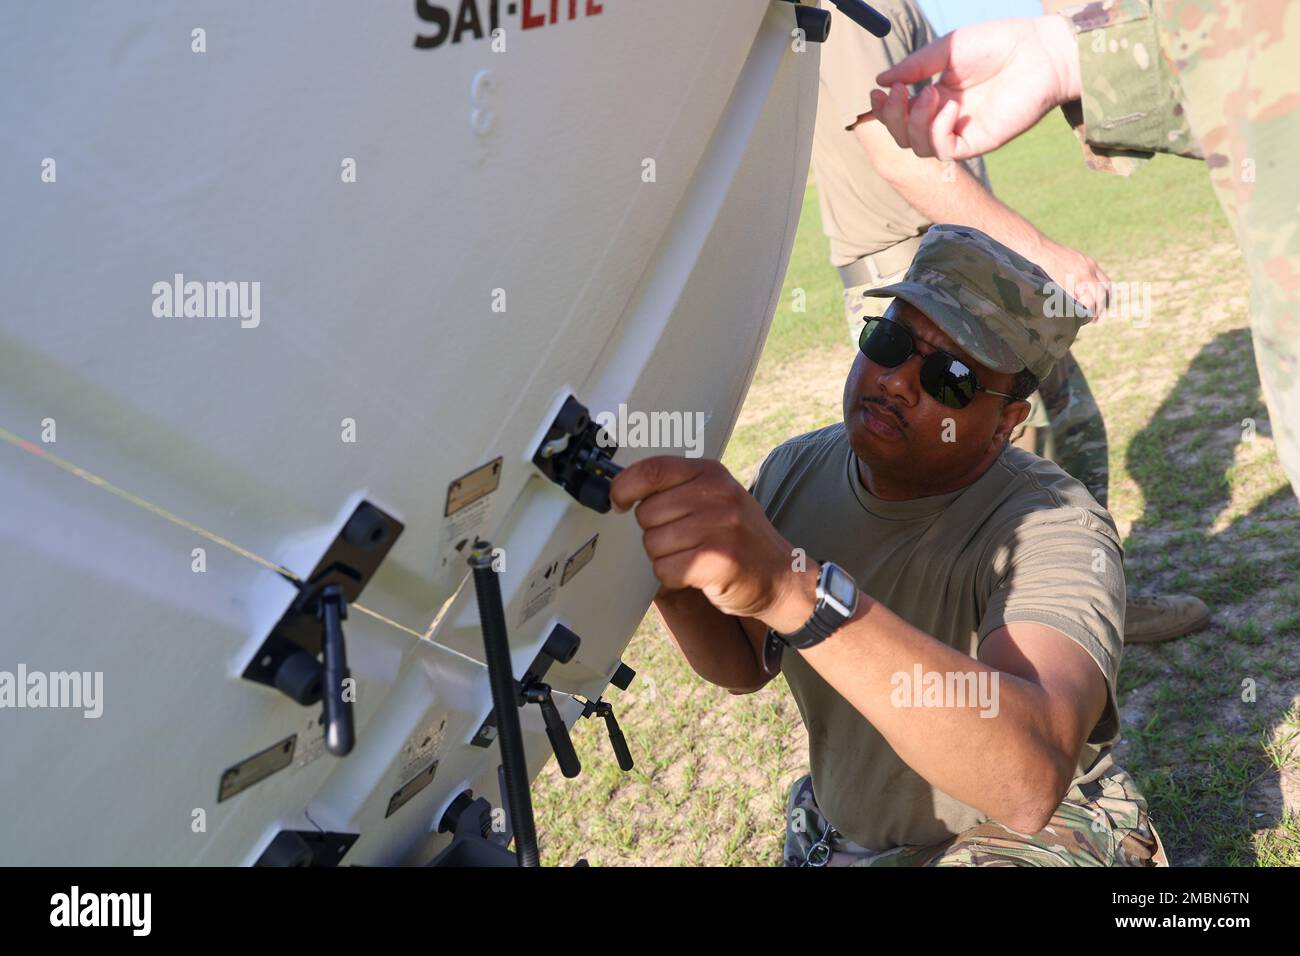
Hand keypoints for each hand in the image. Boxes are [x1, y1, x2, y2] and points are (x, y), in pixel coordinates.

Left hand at [610, 456, 811, 629]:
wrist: (781, 575)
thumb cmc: (740, 538)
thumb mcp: (716, 498)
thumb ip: (677, 488)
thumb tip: (622, 489)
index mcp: (711, 473)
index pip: (652, 470)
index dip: (624, 487)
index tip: (618, 501)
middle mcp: (717, 495)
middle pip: (646, 513)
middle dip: (655, 532)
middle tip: (683, 540)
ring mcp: (719, 527)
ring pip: (653, 544)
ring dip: (665, 557)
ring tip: (694, 555)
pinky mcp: (719, 560)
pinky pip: (666, 570)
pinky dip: (674, 577)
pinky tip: (697, 573)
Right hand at [868, 16, 1080, 160]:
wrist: (1039, 50)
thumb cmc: (998, 43)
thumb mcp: (946, 49)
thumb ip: (914, 66)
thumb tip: (881, 80)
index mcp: (937, 97)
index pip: (900, 115)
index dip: (883, 108)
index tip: (876, 89)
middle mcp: (945, 118)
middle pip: (903, 136)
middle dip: (891, 117)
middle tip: (897, 91)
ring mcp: (961, 132)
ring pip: (918, 148)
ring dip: (914, 121)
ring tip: (930, 92)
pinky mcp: (978, 141)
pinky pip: (943, 150)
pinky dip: (936, 130)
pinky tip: (948, 106)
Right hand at [1027, 237, 1109, 318]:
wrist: (1045, 250)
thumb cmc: (1057, 255)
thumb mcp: (1077, 259)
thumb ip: (1084, 270)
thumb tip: (1087, 285)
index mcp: (1091, 265)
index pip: (1106, 283)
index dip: (1108, 297)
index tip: (1105, 305)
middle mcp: (1088, 272)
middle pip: (1101, 293)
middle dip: (1101, 307)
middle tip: (1098, 316)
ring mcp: (1077, 278)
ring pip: (1091, 298)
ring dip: (1092, 310)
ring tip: (1091, 319)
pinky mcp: (1066, 283)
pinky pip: (1076, 299)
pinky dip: (1078, 307)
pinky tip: (1078, 313)